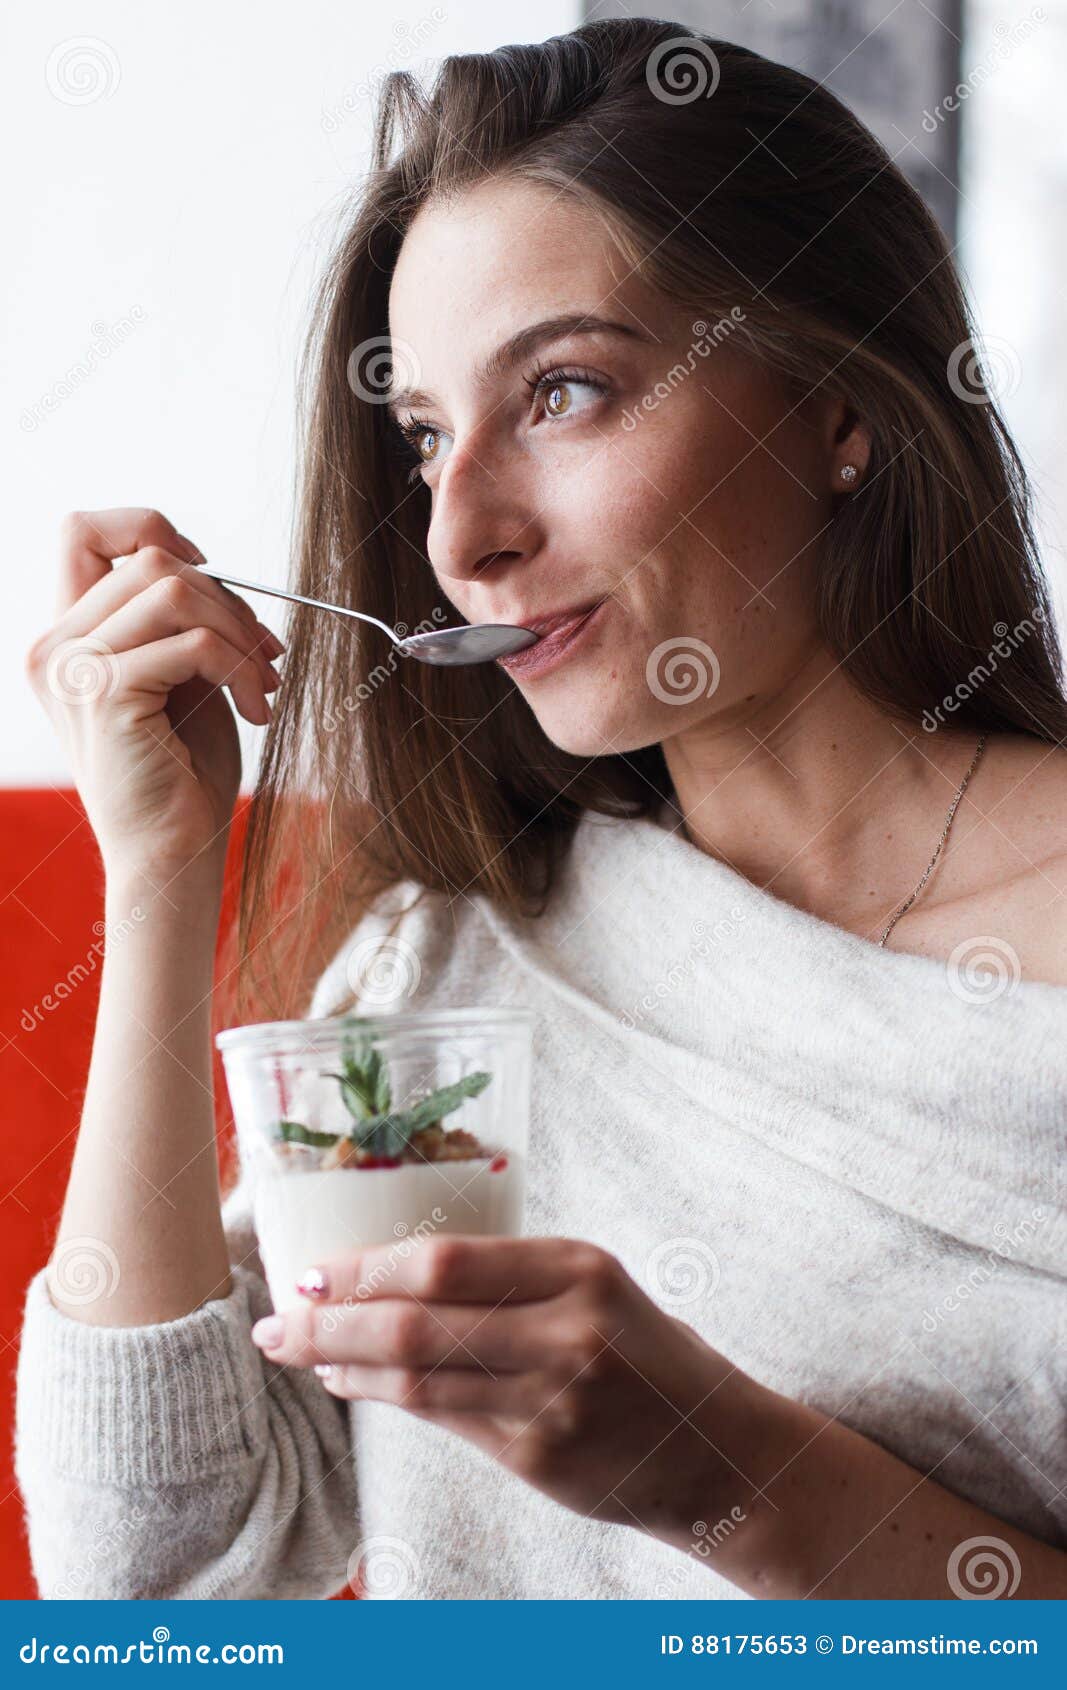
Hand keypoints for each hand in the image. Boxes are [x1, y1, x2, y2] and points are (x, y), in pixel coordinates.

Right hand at [25, 508, 283, 882]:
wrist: (172, 853)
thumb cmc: (181, 771)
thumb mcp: (177, 676)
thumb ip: (174, 618)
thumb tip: (208, 566)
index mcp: (65, 637)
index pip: (83, 530)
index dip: (150, 529)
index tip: (209, 572)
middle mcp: (54, 647)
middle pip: (148, 558)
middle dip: (227, 598)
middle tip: (264, 652)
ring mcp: (73, 671)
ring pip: (174, 590)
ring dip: (239, 632)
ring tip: (262, 682)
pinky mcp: (105, 697)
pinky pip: (193, 644)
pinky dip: (240, 670)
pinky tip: (256, 710)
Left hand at [250, 1235, 755, 1548]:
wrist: (714, 1447)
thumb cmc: (642, 1350)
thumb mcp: (593, 1286)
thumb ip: (509, 1277)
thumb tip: (389, 1267)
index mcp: (578, 1268)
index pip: (446, 1261)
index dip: (366, 1267)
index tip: (311, 1267)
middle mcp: (566, 1332)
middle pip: (416, 1324)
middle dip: (331, 1320)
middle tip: (278, 1316)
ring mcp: (552, 1401)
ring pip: (417, 1379)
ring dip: (341, 1363)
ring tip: (295, 1350)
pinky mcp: (538, 1458)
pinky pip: (440, 1421)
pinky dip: (384, 1398)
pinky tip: (351, 1384)